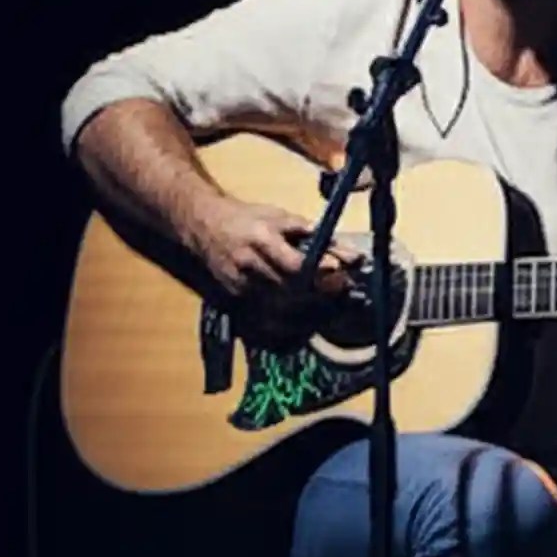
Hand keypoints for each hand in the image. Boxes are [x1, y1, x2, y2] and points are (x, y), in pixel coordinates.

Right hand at [184, 196, 358, 328]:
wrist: (200, 229)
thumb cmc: (248, 221)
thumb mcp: (284, 220)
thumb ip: (322, 240)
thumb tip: (357, 260)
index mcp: (261, 241)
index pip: (299, 268)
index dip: (326, 279)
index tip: (346, 281)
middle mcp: (248, 270)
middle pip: (293, 297)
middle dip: (324, 301)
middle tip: (344, 298)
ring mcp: (237, 295)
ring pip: (282, 321)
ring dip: (312, 320)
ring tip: (328, 310)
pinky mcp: (232, 313)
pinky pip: (266, 337)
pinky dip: (289, 336)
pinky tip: (303, 326)